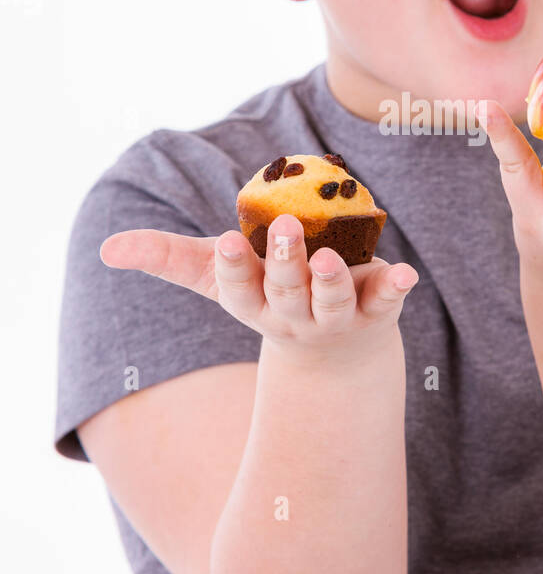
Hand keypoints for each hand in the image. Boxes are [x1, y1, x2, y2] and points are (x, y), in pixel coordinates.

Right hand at [99, 215, 418, 354]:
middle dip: (284, 262)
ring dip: (331, 280)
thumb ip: (167, 257)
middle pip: (286, 291)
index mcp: (252, 303)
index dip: (233, 267)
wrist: (333, 346)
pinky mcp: (374, 310)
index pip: (237, 288)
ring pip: (331, 301)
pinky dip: (395, 288)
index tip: (227, 241)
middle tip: (282, 228)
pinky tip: (405, 273)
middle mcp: (292, 315)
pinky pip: (385, 301)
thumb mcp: (215, 275)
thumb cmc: (264, 292)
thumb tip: (107, 249)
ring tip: (331, 257)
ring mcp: (334, 317)